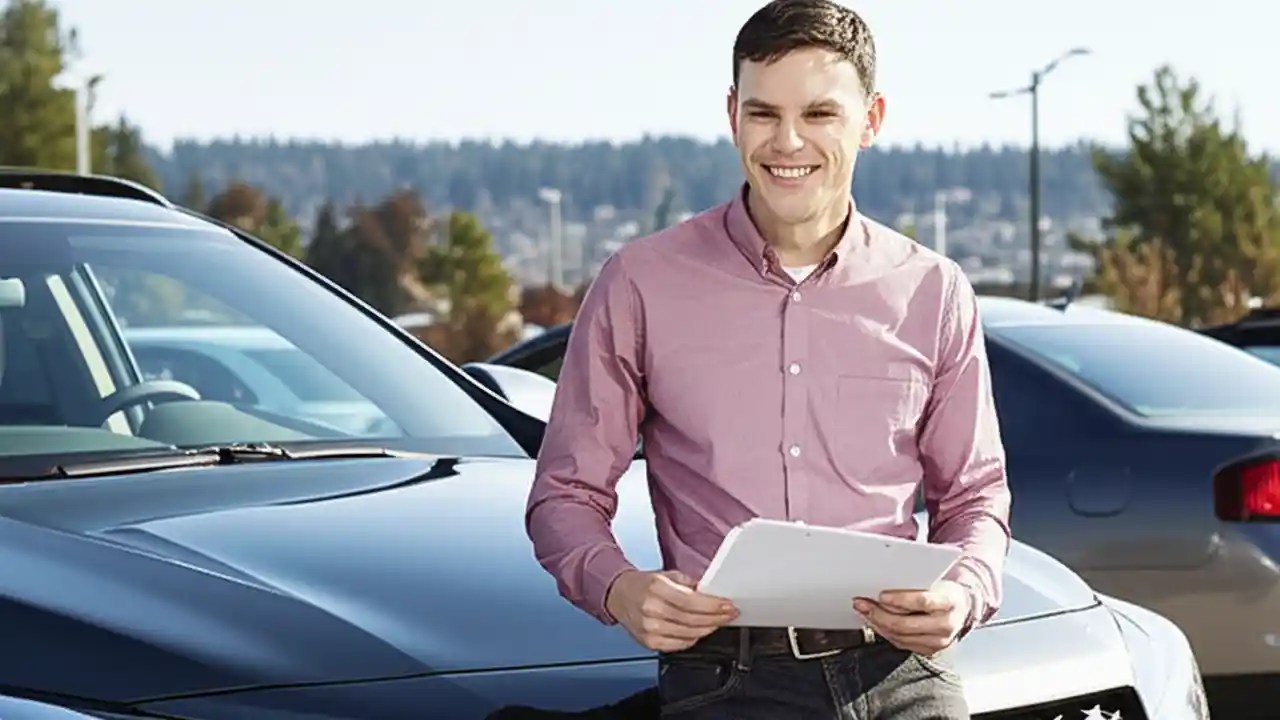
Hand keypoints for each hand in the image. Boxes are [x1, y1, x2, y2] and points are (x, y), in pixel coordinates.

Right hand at [605, 569, 738, 651]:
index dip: (713, 606)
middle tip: (729, 614)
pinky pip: (679, 645)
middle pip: (693, 620)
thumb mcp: (666, 575)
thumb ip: (689, 584)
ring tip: (718, 622)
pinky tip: (700, 631)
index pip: (692, 601)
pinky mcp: (649, 643)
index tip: (728, 606)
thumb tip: (711, 593)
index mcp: (656, 589)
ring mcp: (649, 629)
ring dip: (708, 629)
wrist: (619, 595)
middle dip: (716, 618)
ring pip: (689, 634)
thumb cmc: (643, 585)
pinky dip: (693, 639)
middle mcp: (651, 610)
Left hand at [852, 580, 969, 655]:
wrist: (961, 608)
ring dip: (877, 624)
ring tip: (864, 611)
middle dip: (879, 614)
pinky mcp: (930, 650)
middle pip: (906, 624)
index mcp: (950, 602)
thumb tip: (883, 581)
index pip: (922, 602)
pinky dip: (885, 632)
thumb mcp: (935, 581)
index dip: (900, 599)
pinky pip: (901, 644)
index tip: (881, 595)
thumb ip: (914, 582)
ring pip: (901, 636)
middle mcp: (946, 625)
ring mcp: (939, 641)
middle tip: (861, 604)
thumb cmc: (943, 590)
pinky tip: (875, 622)